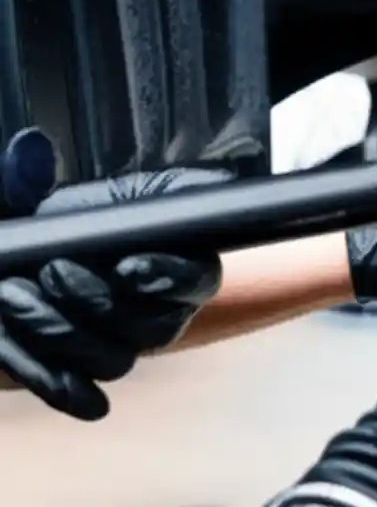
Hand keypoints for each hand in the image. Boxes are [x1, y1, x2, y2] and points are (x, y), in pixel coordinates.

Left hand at [0, 168, 225, 419]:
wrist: (25, 258)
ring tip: (14, 296)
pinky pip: (81, 389)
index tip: (127, 267)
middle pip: (152, 328)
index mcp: (177, 258)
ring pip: (114, 359)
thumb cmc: (55, 222)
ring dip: (61, 333)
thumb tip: (27, 150)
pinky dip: (58, 385)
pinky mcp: (87, 369)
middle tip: (51, 271)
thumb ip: (35, 175)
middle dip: (95, 302)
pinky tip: (39, 364)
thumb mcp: (52, 193)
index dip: (168, 276)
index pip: (196, 278)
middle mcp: (163, 308)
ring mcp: (126, 343)